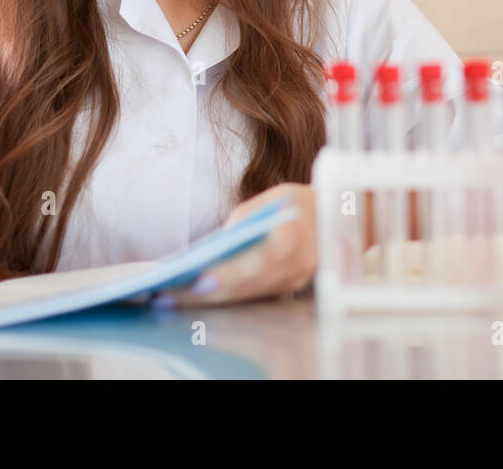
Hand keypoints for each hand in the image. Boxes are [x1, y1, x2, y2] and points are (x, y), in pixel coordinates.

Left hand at [155, 183, 316, 308]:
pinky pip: (253, 298)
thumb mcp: (266, 201)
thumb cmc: (292, 204)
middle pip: (250, 287)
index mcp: (295, 236)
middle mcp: (299, 265)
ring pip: (249, 298)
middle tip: (172, 299)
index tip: (200, 282)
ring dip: (213, 301)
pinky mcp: (288, 291)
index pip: (261, 261)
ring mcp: (296, 283)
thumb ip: (242, 222)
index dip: (232, 274)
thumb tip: (214, 250)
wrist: (330, 214)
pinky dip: (226, 298)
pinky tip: (197, 299)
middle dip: (211, 294)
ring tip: (176, 301)